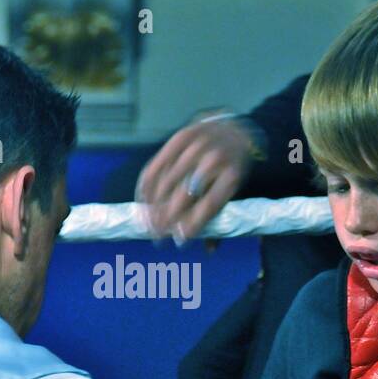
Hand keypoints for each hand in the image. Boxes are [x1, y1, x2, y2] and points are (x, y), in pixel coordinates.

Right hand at [134, 113, 259, 243]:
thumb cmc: (233, 168)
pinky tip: (142, 203)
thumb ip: (221, 218)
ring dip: (154, 207)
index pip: (209, 206)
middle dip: (168, 219)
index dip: (192, 225)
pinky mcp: (179, 138)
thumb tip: (210, 250)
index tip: (180, 240)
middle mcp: (213, 160)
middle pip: (184, 195)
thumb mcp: (235, 191)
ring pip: (166, 182)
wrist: (233, 128)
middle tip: (158, 237)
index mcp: (232, 176)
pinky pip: (156, 165)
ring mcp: (195, 147)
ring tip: (148, 224)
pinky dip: (146, 187)